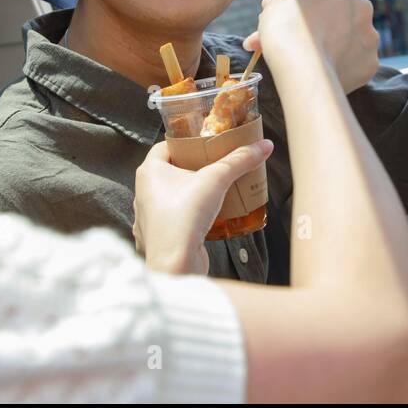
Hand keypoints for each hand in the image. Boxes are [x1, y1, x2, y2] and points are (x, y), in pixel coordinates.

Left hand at [132, 138, 273, 274]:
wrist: (175, 265)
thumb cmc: (185, 217)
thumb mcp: (217, 180)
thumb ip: (240, 161)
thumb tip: (263, 146)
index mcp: (149, 172)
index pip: (165, 147)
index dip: (184, 143)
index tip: (204, 144)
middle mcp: (143, 193)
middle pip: (170, 172)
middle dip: (192, 168)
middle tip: (214, 166)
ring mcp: (148, 217)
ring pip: (171, 197)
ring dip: (190, 194)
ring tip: (213, 192)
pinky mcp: (157, 237)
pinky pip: (173, 220)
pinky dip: (187, 217)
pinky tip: (205, 218)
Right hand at [242, 0, 380, 92]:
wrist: (300, 66)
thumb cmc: (284, 28)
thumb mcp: (273, 8)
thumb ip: (277, 4)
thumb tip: (271, 4)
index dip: (311, 6)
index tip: (298, 19)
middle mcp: (362, 7)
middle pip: (344, 15)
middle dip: (328, 26)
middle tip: (305, 40)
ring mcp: (370, 36)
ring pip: (353, 40)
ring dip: (338, 47)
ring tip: (314, 60)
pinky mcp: (371, 63)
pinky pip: (357, 65)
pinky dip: (344, 69)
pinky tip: (325, 73)